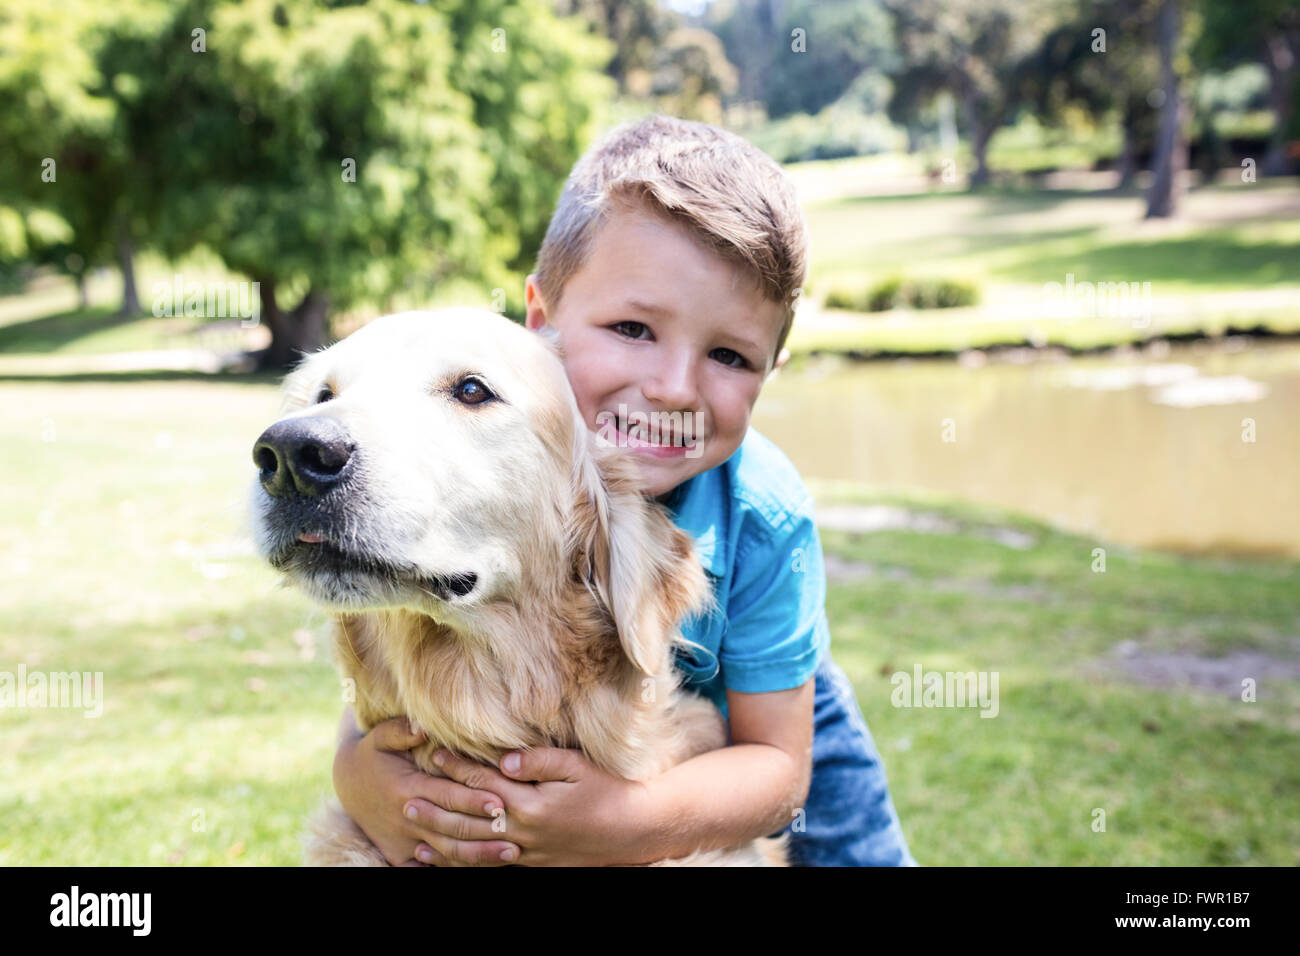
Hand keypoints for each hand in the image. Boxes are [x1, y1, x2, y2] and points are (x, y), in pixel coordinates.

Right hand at [332, 716, 517, 866]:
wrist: (347, 784)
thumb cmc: (372, 755)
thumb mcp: (380, 736)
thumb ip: (402, 729)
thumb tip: (424, 724)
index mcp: (408, 788)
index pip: (447, 796)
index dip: (473, 800)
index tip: (499, 802)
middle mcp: (407, 818)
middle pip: (452, 829)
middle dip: (485, 832)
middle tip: (516, 835)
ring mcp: (403, 841)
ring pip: (446, 852)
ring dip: (479, 855)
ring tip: (511, 853)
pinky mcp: (399, 855)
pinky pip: (430, 866)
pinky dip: (454, 868)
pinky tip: (483, 867)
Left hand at [405, 747, 654, 865]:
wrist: (633, 830)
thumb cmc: (607, 789)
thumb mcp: (577, 766)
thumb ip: (538, 760)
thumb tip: (502, 757)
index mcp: (532, 804)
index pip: (485, 783)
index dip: (458, 767)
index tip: (433, 754)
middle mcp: (524, 833)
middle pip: (470, 820)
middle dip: (437, 808)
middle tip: (405, 798)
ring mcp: (526, 853)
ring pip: (474, 849)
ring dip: (442, 839)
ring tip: (415, 829)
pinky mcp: (532, 865)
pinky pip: (489, 865)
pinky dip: (463, 861)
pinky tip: (444, 857)